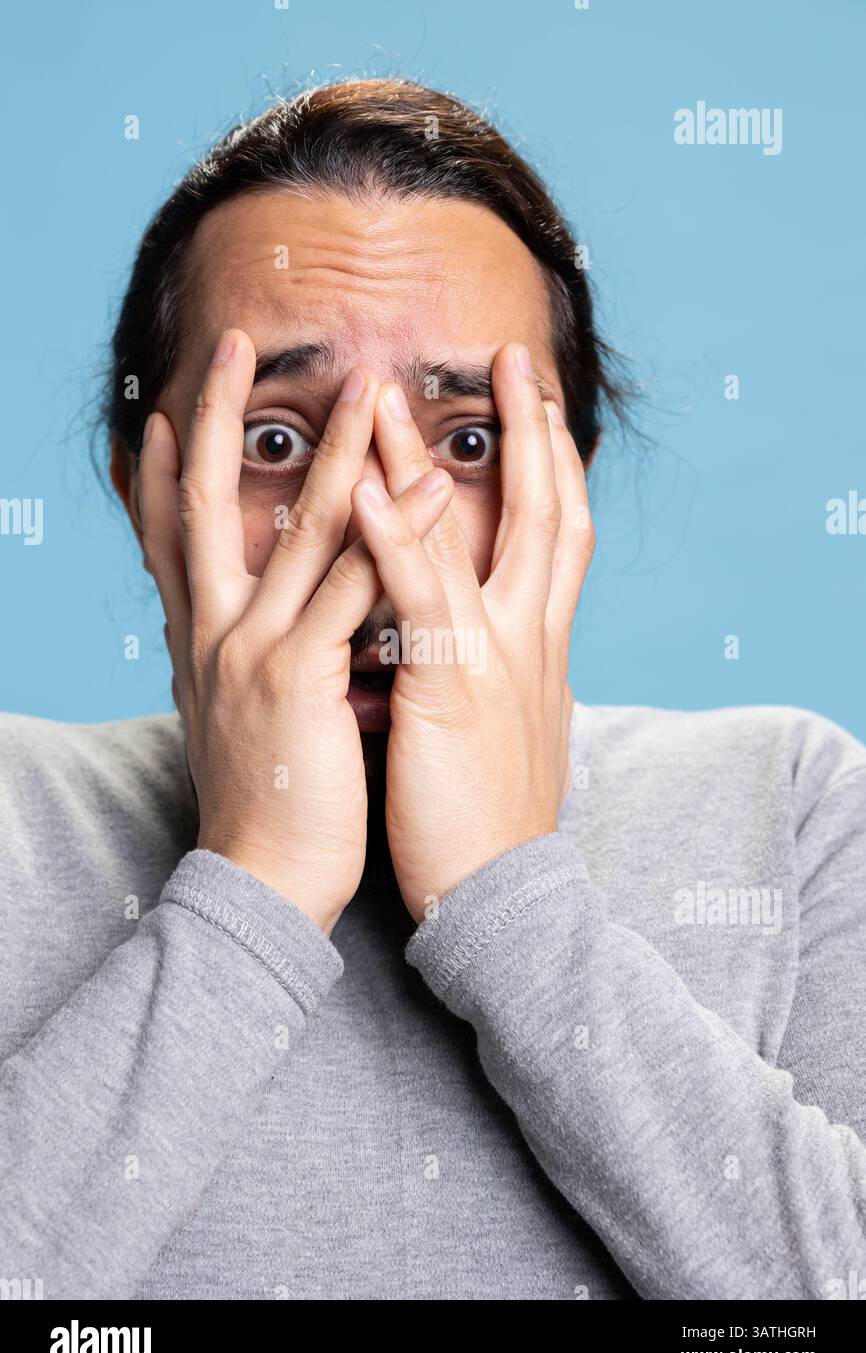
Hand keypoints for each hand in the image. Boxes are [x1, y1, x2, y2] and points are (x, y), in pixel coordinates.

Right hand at [139, 329, 452, 932]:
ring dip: (339, 450)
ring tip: (369, 387)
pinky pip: (357, 588)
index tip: (174, 413)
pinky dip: (395, 532)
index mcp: (203, 641)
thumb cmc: (264, 800)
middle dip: (222, 419)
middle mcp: (217, 632)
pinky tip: (427, 485)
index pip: (176, 536)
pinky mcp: (300, 677)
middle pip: (212, 503)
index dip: (170, 470)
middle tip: (232, 347)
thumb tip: (252, 630)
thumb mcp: (234, 716)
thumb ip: (245, 658)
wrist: (262, 879)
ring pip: (303, 530)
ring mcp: (255, 649)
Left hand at [351, 343, 592, 921]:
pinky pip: (424, 599)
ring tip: (387, 396)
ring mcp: (498, 659)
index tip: (544, 412)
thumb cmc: (491, 819)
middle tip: (515, 360)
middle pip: (542, 512)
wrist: (503, 895)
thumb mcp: (509, 728)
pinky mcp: (457, 688)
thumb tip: (494, 644)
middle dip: (533, 432)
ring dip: (426, 460)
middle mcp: (532, 639)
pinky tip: (366, 491)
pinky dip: (398, 539)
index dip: (557, 470)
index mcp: (541, 648)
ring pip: (470, 537)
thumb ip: (502, 671)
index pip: (560, 537)